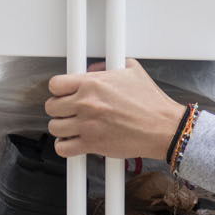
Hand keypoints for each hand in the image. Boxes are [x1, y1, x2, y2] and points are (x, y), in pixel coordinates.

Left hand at [45, 59, 183, 160]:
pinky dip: (64, 146)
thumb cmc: (150, 102)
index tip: (63, 93)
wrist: (162, 127)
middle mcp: (86, 104)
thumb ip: (108, 66)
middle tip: (68, 110)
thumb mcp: (131, 70)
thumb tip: (93, 68)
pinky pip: (63, 148)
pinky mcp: (92, 144)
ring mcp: (87, 125)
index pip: (55, 85)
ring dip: (61, 127)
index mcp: (92, 83)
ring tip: (71, 126)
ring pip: (54, 127)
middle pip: (51, 107)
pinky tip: (72, 141)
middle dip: (59, 108)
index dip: (58, 90)